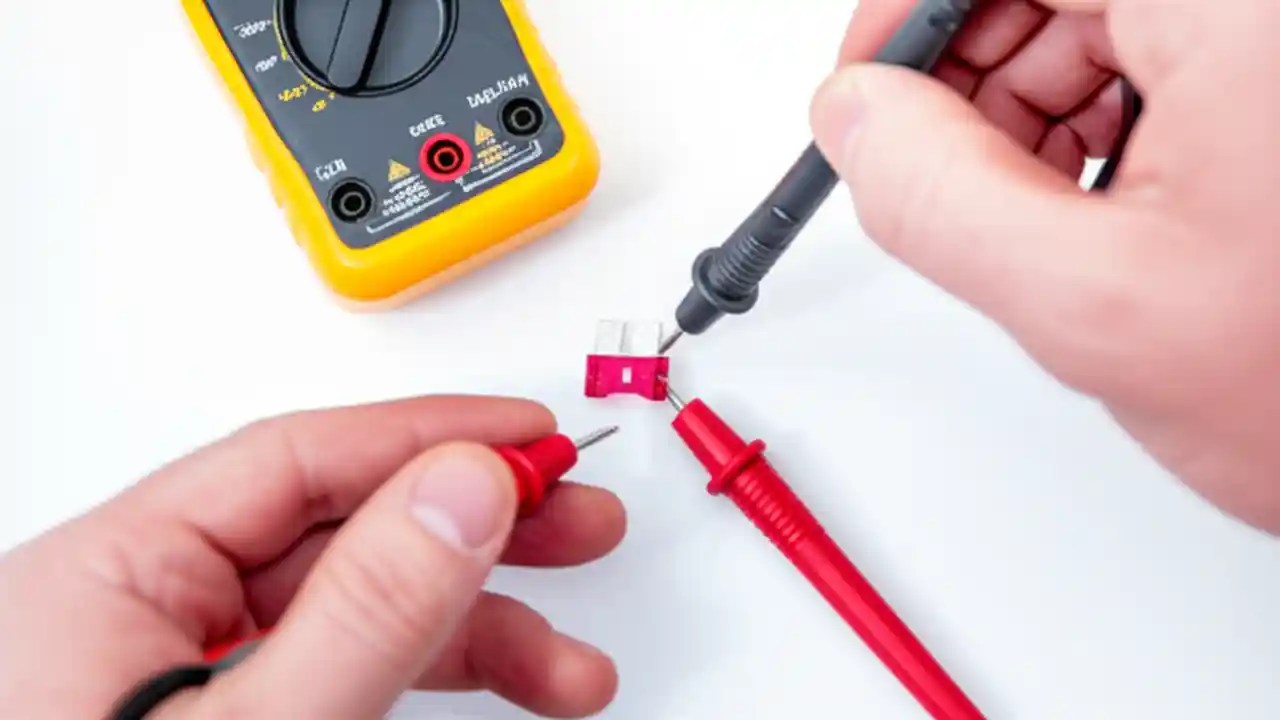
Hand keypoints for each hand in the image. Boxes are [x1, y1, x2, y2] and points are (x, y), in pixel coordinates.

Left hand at [0, 397, 624, 718]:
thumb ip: (363, 611)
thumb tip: (463, 484)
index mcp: (104, 579)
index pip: (297, 462)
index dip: (428, 438)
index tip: (535, 442)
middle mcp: (137, 615)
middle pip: (339, 526)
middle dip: (473, 527)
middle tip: (580, 524)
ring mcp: (181, 679)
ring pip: (355, 609)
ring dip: (476, 629)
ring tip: (572, 669)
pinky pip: (343, 672)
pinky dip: (431, 678)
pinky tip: (498, 696)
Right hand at [811, 0, 1279, 531]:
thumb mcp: (1099, 311)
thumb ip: (938, 201)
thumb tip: (855, 120)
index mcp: (1240, 6)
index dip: (913, 11)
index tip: (872, 82)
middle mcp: (1266, 3)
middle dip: (977, 69)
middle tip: (955, 172)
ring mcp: (1274, 34)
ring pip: (1100, 13)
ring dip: (1041, 101)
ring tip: (1059, 209)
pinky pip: (1166, 45)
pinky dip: (1111, 113)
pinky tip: (1123, 193)